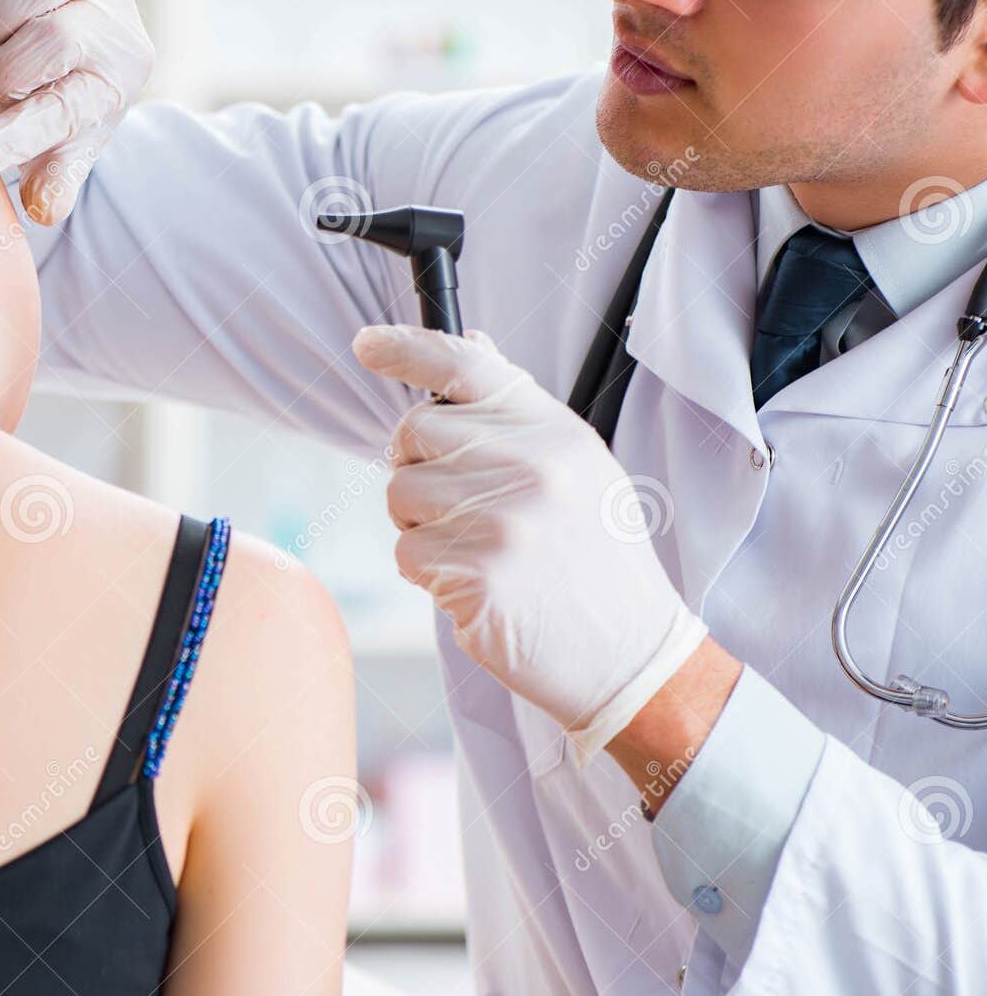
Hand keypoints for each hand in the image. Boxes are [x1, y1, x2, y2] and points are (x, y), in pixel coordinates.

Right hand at [0, 0, 152, 224]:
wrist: (50, 18)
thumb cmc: (50, 90)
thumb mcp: (58, 140)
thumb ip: (51, 175)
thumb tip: (44, 210)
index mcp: (117, 76)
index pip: (63, 110)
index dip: (14, 137)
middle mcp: (112, 17)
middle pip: (52, 40)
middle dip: (5, 71)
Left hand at [353, 325, 707, 759]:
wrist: (628, 652)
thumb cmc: (592, 557)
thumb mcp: (576, 466)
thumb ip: (516, 409)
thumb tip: (469, 342)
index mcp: (552, 429)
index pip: (464, 364)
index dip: (404, 348)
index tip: (367, 345)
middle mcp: (528, 463)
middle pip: (413, 430)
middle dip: (417, 465)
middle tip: (458, 504)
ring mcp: (501, 518)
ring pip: (400, 492)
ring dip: (420, 523)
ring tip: (477, 549)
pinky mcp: (475, 572)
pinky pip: (406, 550)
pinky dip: (427, 571)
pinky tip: (476, 585)